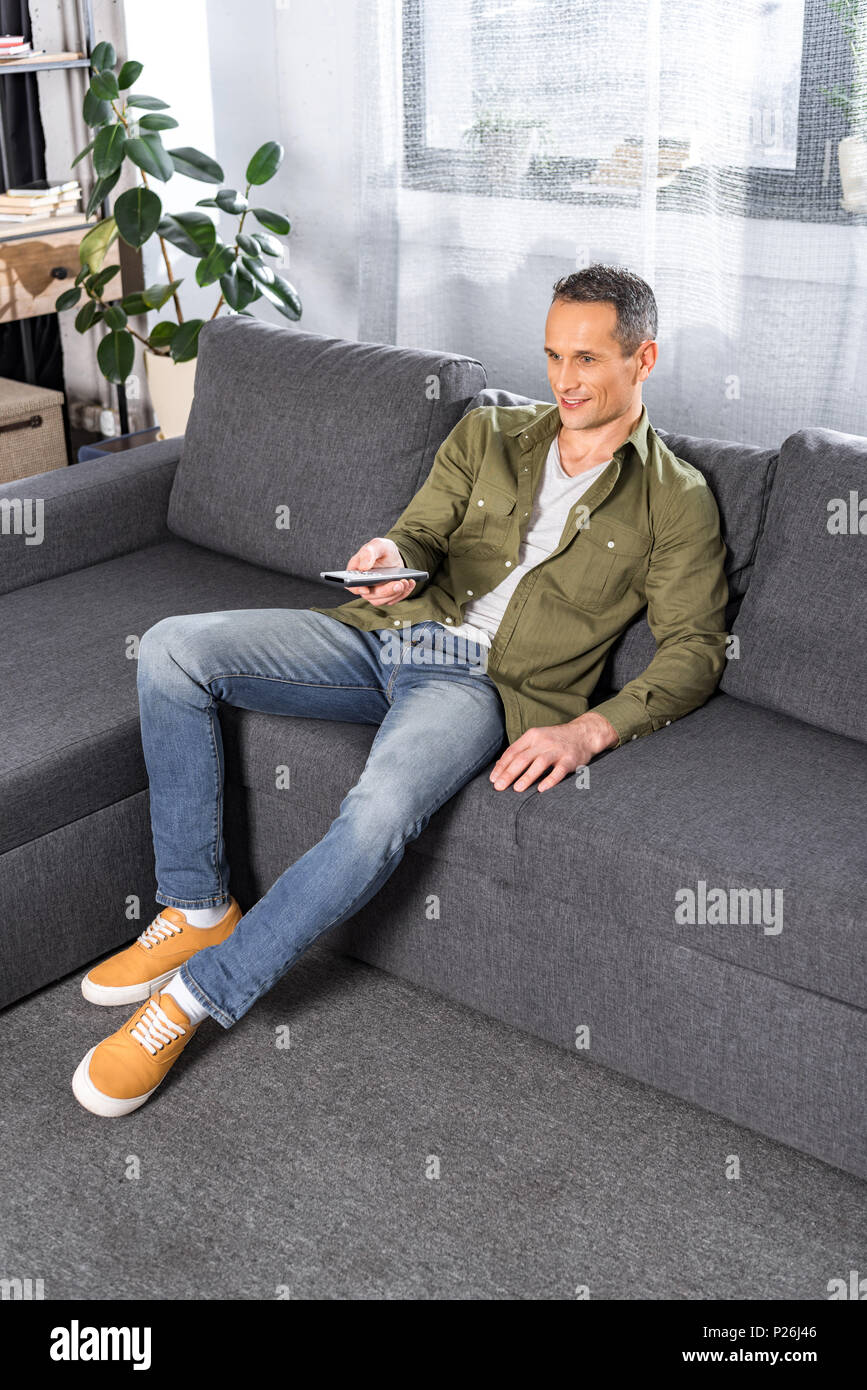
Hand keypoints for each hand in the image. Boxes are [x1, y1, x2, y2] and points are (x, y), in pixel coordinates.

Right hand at [344, 537, 416, 605]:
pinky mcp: (386, 596)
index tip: (366, 589)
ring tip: (405, 581)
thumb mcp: (377, 545)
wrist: (393, 556)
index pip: (352, 585)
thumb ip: (369, 552)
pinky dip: (403, 593)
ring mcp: (375, 592)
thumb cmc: (381, 550)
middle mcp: (364, 585)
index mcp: (356, 573)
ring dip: (395, 593)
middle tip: (398, 583)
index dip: (357, 588)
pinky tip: (409, 583)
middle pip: (370, 595)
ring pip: (382, 600)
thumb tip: (364, 567)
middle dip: (385, 591)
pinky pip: (393, 599)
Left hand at [489, 712, 618, 792]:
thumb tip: (501, 767)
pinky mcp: (570, 760)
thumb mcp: (537, 739)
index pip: (512, 751)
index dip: (501, 766)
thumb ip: (521, 750)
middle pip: (522, 758)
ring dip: (527, 777)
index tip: (493, 779)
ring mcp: (557, 750)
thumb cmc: (556, 740)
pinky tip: (541, 789)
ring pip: (539, 763)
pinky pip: (559, 771)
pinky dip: (550, 780)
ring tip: (516, 789)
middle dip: (509, 773)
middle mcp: (543, 742)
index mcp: (532, 736)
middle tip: (498, 787)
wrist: (584, 733)